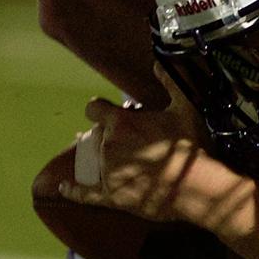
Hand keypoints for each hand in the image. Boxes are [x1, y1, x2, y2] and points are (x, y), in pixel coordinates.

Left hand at [57, 65, 251, 225]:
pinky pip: (83, 193)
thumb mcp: (186, 107)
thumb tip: (157, 63)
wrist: (197, 187)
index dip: (100, 109)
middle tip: (127, 140)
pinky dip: (72, 190)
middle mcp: (108, 145)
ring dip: (99, 157)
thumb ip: (170, 81)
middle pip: (94, 134)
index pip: (94, 108)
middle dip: (106, 134)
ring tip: (113, 159)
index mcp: (121, 122)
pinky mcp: (110, 196)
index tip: (108, 112)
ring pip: (91, 159)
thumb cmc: (191, 146)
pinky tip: (62, 188)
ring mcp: (106, 172)